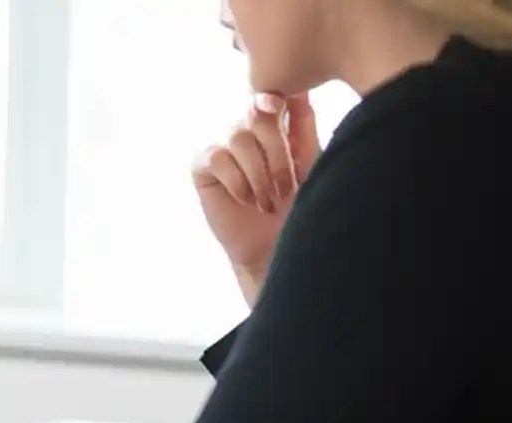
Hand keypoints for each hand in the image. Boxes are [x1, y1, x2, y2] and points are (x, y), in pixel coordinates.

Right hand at [192, 92, 320, 305]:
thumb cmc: (297, 206)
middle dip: (276, 152)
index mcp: (275, 124)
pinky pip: (218, 158)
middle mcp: (247, 129)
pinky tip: (245, 200)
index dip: (276, 99)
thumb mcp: (308, 162)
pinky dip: (236, 181)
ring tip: (267, 200)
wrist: (274, 245)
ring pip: (238, 136)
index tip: (280, 106)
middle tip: (285, 187)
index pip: (274, 97)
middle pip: (257, 113)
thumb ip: (302, 125)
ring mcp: (223, 145)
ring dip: (258, 173)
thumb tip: (299, 89)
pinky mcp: (202, 165)